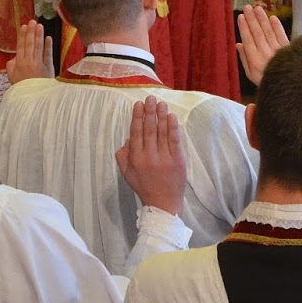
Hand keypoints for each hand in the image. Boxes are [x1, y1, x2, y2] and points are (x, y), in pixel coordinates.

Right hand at [6, 20, 55, 82]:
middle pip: (29, 44)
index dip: (22, 36)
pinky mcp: (48, 67)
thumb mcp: (12, 78)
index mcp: (19, 63)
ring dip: (39, 35)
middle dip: (31, 32)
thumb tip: (14, 57)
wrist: (34, 98)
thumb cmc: (22, 88)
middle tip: (32, 21)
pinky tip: (48, 38)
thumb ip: (11, 66)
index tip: (23, 26)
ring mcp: (39, 64)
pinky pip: (48, 55)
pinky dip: (48, 46)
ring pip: (38, 47)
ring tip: (39, 25)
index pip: (21, 46)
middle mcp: (29, 61)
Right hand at [115, 96, 186, 215]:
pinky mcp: (177, 161)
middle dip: (149, 112)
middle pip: (148, 129)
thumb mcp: (127, 173)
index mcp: (135, 158)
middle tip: (150, 98)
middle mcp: (149, 156)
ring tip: (161, 104)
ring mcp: (164, 158)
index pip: (135, 133)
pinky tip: (172, 117)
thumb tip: (129, 137)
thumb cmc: (144, 187)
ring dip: (161, 116)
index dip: (137, 117)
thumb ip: (123, 155)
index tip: (138, 104)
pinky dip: (173, 128)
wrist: (163, 204)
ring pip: (162, 132)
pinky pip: (175, 141)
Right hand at [235, 5, 289, 84]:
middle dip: (252, 19)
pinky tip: (272, 17)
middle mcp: (265, 54)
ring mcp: (277, 51)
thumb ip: (244, 59)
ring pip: (268, 32)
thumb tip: (238, 44)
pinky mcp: (288, 50)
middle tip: (247, 7)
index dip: (244, 28)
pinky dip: (277, 26)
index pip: (248, 40)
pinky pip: (282, 36)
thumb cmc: (266, 80)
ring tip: (257, 8)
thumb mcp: (251, 74)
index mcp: (255, 60)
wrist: (287, 87)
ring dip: (262, 19)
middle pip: (257, 33)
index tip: (241, 16)